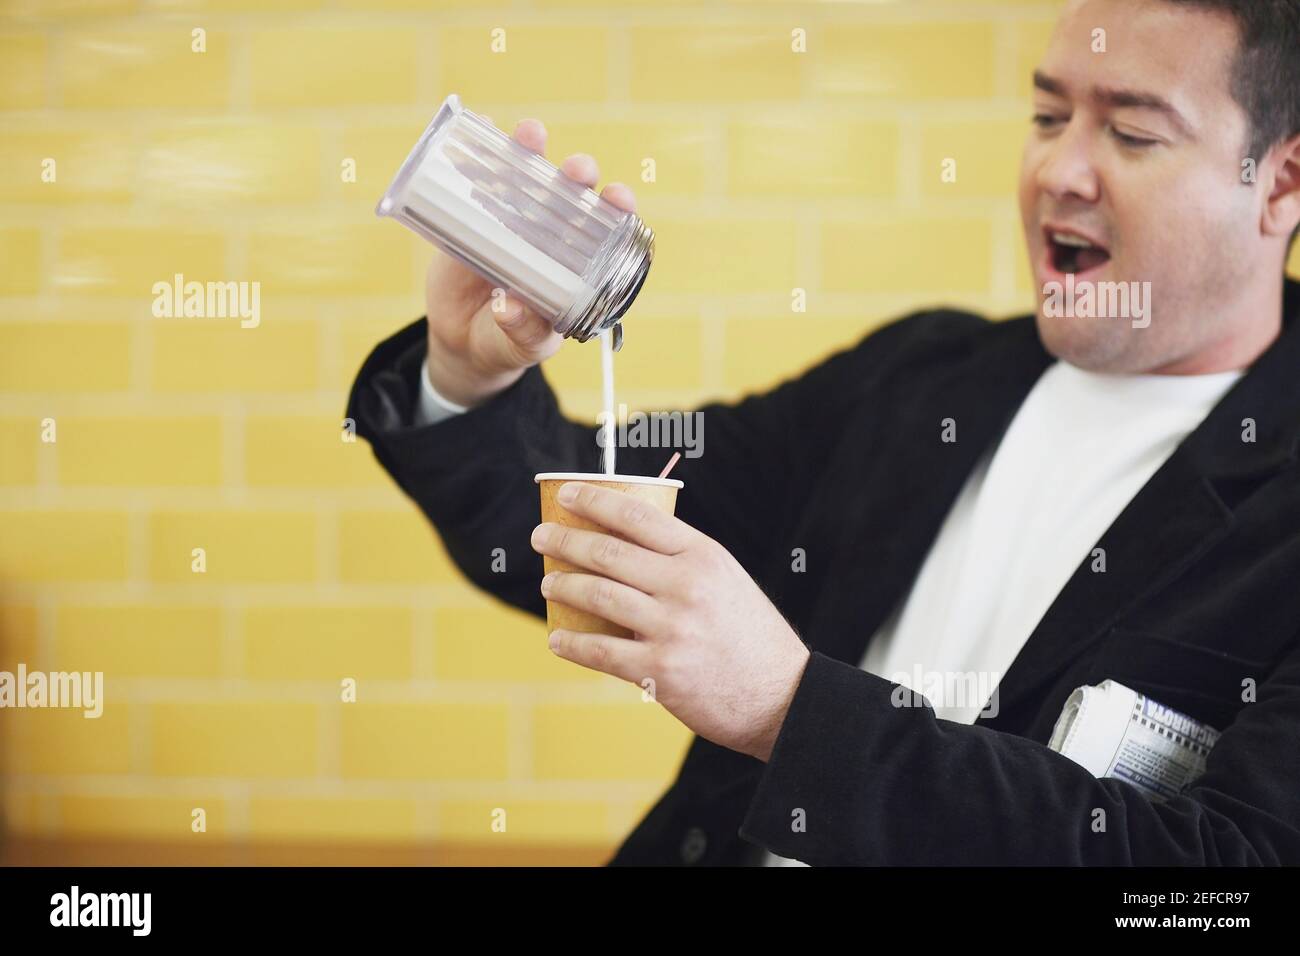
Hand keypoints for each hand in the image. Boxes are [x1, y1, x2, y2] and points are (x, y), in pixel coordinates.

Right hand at [423, 118, 638, 407]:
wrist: (461, 342)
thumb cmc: (508, 342)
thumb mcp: (523, 345)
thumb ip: (523, 331)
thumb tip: (508, 307)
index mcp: (576, 262)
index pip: (605, 228)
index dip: (615, 208)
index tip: (617, 196)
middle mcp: (550, 233)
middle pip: (570, 194)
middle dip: (578, 174)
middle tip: (576, 169)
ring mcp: (513, 220)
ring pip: (527, 176)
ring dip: (531, 150)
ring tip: (530, 133)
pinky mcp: (476, 215)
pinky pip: (480, 178)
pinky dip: (480, 151)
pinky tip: (480, 126)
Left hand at [530, 482, 810, 761]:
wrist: (781, 696)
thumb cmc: (750, 636)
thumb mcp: (726, 581)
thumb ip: (682, 561)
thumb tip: (623, 543)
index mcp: (704, 556)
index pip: (638, 515)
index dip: (594, 500)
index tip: (567, 495)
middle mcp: (687, 585)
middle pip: (608, 552)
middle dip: (564, 540)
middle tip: (541, 537)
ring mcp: (672, 628)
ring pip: (598, 596)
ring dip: (562, 586)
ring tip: (548, 583)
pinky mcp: (660, 669)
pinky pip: (600, 651)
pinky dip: (571, 644)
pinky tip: (557, 639)